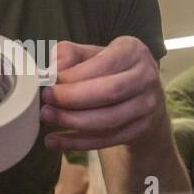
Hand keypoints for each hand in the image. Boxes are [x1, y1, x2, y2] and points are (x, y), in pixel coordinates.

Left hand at [40, 37, 167, 151]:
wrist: (141, 96)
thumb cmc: (109, 71)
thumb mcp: (91, 54)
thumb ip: (69, 55)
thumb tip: (53, 69)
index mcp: (133, 51)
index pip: (104, 64)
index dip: (74, 76)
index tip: (49, 82)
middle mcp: (146, 77)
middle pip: (109, 92)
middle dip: (73, 99)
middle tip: (46, 102)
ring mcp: (147, 105)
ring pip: (109, 120)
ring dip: (73, 122)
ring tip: (48, 118)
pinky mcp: (141, 129)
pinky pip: (108, 139)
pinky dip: (79, 142)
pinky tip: (56, 141)